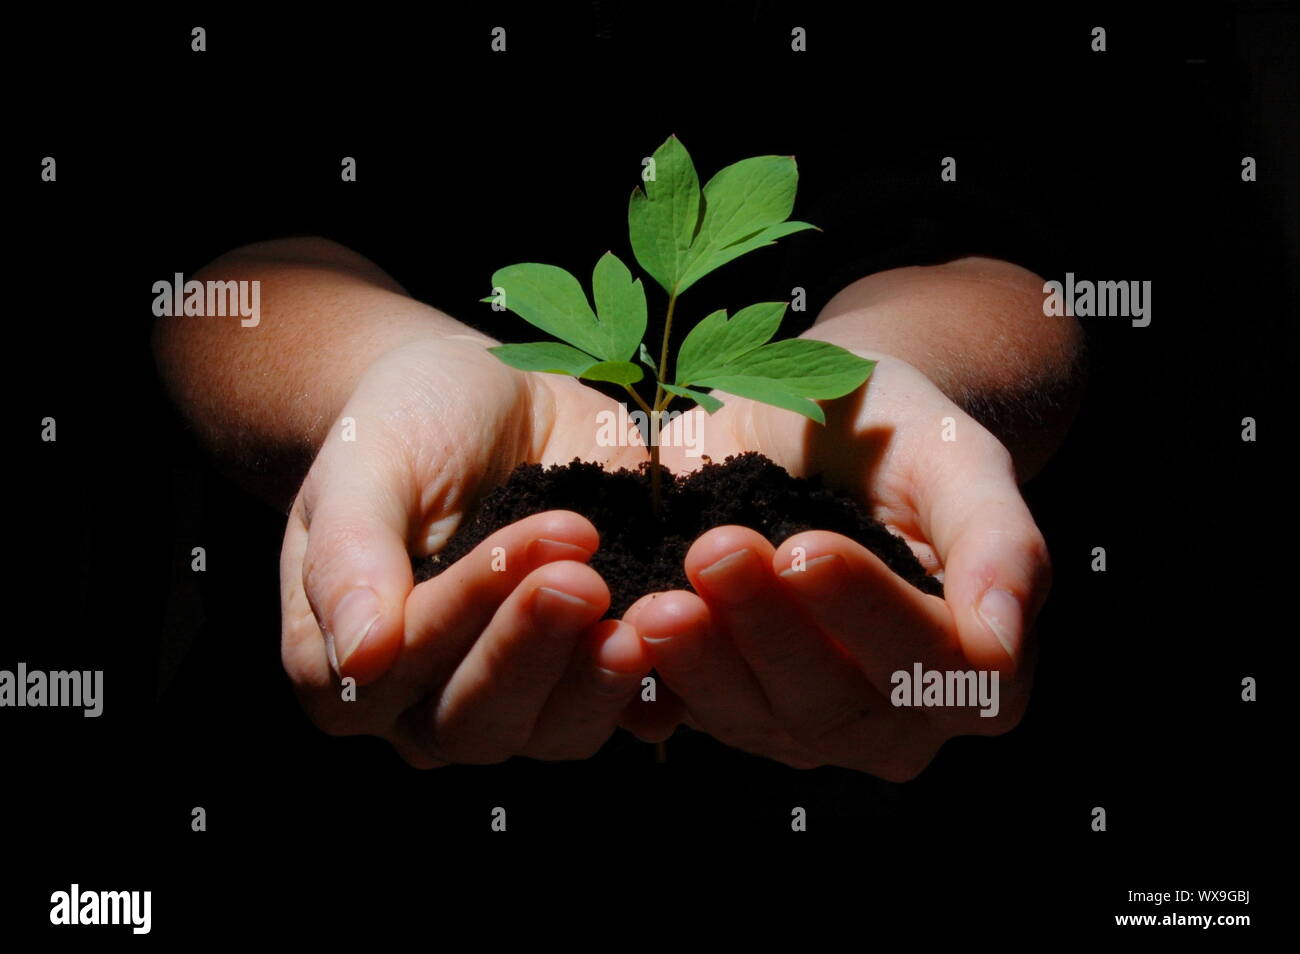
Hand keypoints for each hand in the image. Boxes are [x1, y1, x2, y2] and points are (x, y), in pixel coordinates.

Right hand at [279, 335, 652, 765]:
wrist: (487, 401)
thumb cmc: (406, 426)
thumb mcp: (363, 465)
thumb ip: (348, 556)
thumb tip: (359, 659)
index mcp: (344, 665)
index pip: (402, 664)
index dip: (463, 610)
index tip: (522, 543)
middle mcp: (425, 705)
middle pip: (477, 719)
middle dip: (532, 648)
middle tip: (584, 579)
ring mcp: (515, 701)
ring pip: (555, 733)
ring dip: (598, 681)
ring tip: (642, 619)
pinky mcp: (587, 679)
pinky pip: (627, 711)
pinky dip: (658, 687)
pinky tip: (689, 639)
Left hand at [624, 353, 1050, 778]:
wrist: (808, 426)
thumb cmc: (894, 431)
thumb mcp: (954, 455)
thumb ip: (998, 539)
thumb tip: (1002, 646)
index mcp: (976, 664)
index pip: (935, 666)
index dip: (869, 613)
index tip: (806, 548)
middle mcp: (897, 714)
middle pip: (838, 701)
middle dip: (772, 629)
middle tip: (715, 550)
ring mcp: (811, 724)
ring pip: (760, 718)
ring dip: (706, 661)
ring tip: (658, 599)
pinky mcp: (736, 711)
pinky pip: (697, 714)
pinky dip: (662, 676)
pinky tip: (627, 625)